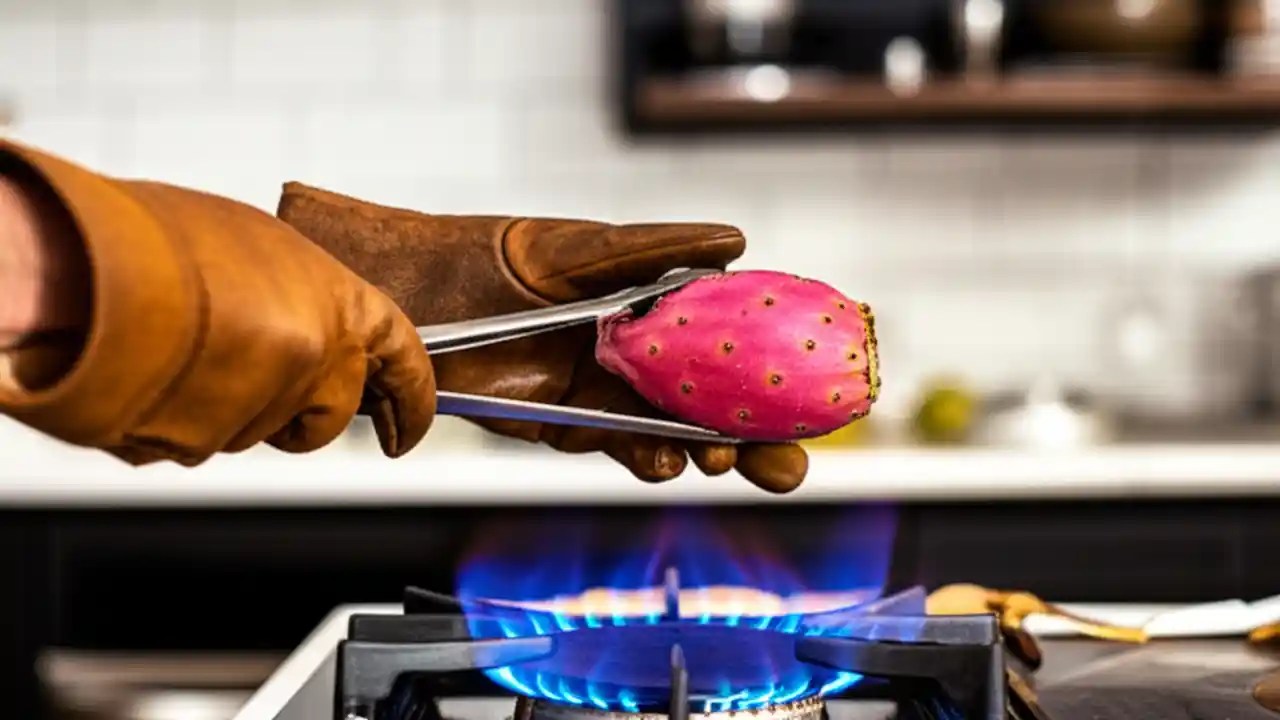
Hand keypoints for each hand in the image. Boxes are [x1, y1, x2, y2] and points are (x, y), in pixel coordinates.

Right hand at [0, 142, 434, 465]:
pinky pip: (200, 444)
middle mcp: (313, 360)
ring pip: (257, 432)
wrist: (79, 267)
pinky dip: (176, 420)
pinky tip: (151, 375)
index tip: (407, 427)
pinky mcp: (207, 442)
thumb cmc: (158, 240)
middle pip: (324, 416)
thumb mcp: (258, 247)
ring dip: (224, 407)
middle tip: (244, 373)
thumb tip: (304, 323)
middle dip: (292, 411)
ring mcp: (261, 406)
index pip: (404, 363)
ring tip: (179, 349)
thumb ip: (299, 297)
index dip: (412, 401)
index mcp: (338, 304)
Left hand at [277, 184, 809, 491]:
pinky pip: (619, 445)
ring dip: (704, 453)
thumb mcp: (578, 249)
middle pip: (710, 400)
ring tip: (724, 461)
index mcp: (652, 305)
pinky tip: (669, 458)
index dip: (772, 369)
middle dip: (751, 437)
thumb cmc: (497, 257)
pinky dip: (648, 456)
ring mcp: (605, 389)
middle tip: (787, 463)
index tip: (811, 394)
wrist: (414, 297)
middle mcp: (637, 352)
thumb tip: (733, 243)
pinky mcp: (567, 423)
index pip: (729, 339)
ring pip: (671, 430)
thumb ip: (652, 251)